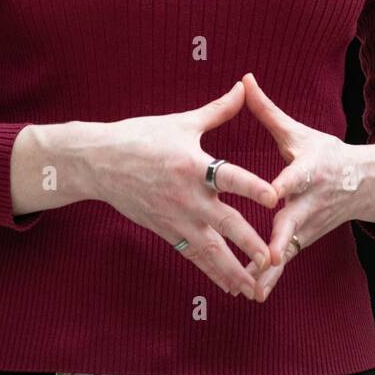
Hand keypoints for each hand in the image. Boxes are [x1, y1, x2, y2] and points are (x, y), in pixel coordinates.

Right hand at [84, 80, 278, 301]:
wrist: (99, 162)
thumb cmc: (141, 136)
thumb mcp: (181, 122)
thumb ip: (217, 110)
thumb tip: (243, 87)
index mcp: (193, 165)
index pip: (229, 177)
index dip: (252, 187)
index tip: (275, 199)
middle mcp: (186, 196)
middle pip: (224, 222)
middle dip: (248, 242)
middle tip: (271, 257)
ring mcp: (175, 218)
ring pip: (209, 250)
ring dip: (232, 269)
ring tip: (255, 287)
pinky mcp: (166, 232)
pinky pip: (192, 256)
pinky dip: (212, 271)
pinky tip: (230, 286)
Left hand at [237, 72, 374, 302]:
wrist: (365, 183)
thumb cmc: (324, 154)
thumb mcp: (298, 132)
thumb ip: (267, 112)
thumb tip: (244, 80)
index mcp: (309, 171)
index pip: (296, 178)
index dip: (284, 185)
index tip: (273, 195)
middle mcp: (310, 202)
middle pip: (293, 222)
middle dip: (279, 240)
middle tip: (266, 256)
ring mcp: (309, 225)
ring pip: (287, 249)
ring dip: (271, 269)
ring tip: (250, 287)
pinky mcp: (303, 241)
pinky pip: (285, 261)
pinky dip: (270, 277)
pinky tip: (251, 292)